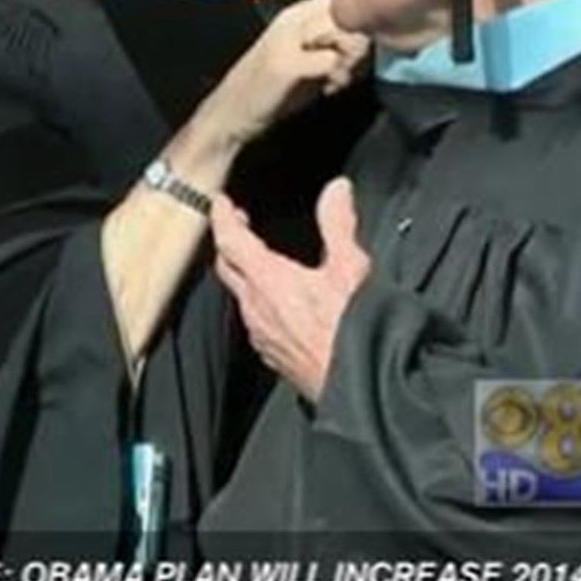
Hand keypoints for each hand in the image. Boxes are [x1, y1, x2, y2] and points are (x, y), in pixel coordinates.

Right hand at [202, 0, 371, 151]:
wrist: (229, 114)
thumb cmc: (273, 88)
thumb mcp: (306, 56)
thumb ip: (335, 41)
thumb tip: (375, 34)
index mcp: (298, 11)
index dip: (362, 19)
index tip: (357, 51)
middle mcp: (291, 17)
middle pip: (351, 11)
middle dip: (361, 42)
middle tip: (350, 69)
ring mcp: (286, 38)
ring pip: (345, 31)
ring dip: (351, 60)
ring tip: (337, 79)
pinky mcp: (285, 63)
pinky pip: (332, 60)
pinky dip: (338, 78)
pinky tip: (327, 90)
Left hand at [211, 178, 371, 400]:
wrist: (361, 390)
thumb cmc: (354, 330)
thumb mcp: (351, 268)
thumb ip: (339, 225)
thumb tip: (336, 189)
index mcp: (268, 281)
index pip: (231, 241)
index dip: (223, 218)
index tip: (220, 202)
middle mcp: (255, 308)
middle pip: (227, 268)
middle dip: (230, 242)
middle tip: (239, 224)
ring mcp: (261, 335)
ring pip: (240, 297)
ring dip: (244, 273)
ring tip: (258, 260)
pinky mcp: (272, 356)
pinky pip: (255, 322)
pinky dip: (258, 301)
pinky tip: (277, 303)